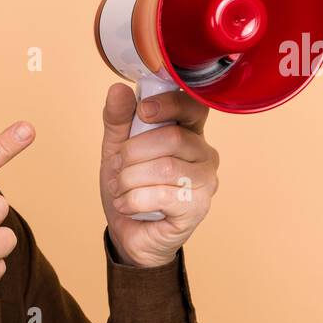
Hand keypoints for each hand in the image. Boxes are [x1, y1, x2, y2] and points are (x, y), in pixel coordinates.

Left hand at [100, 82, 218, 267]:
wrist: (129, 233)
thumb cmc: (130, 187)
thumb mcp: (116, 149)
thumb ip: (118, 120)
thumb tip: (118, 89)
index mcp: (189, 132)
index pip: (192, 106)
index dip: (168, 104)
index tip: (143, 111)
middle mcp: (204, 154)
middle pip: (172, 138)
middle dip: (132, 153)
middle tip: (116, 168)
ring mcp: (205, 182)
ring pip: (165, 167)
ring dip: (129, 179)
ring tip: (119, 189)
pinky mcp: (197, 208)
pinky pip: (163, 195)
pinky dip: (133, 200)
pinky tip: (126, 205)